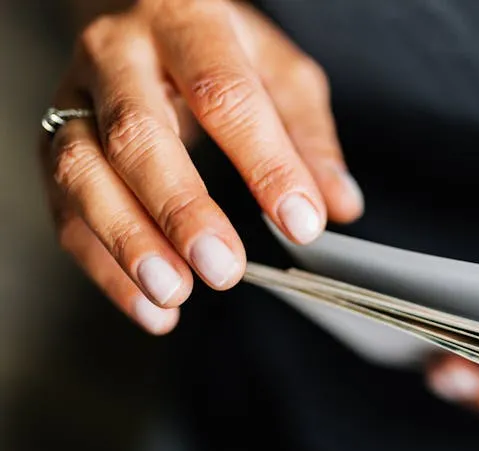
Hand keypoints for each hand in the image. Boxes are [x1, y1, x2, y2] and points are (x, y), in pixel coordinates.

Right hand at [40, 0, 362, 333]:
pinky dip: (105, 266)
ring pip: (82, 172)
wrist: (139, 12)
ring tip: (175, 294)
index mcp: (186, 22)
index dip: (264, 162)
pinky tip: (150, 306)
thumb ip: (309, 137)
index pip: (223, 93)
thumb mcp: (278, 72)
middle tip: (223, 269)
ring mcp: (75, 98)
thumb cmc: (219, 48)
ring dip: (128, 242)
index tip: (300, 222)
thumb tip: (339, 206)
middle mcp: (117, 53)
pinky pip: (65, 209)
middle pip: (138, 134)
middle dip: (181, 209)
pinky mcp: (53, 142)